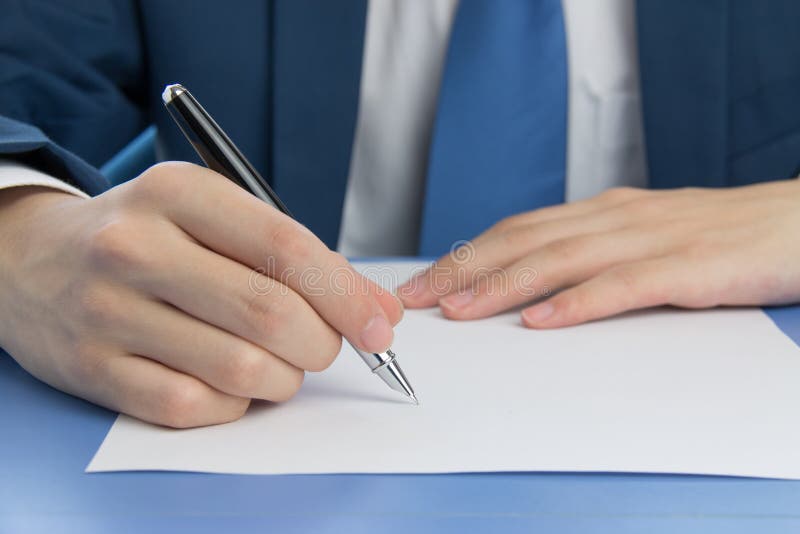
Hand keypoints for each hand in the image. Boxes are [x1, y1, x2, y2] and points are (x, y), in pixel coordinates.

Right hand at [0, 163, 401, 427]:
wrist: (29, 259)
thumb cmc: (145, 235)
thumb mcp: (214, 217)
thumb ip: (299, 258)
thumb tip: (379, 313)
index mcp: (178, 193)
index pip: (288, 250)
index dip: (347, 297)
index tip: (379, 328)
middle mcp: (137, 247)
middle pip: (272, 315)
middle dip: (321, 343)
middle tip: (322, 345)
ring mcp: (109, 311)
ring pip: (242, 369)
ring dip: (282, 378)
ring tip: (274, 362)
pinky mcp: (93, 369)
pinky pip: (195, 407)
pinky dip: (233, 404)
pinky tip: (226, 381)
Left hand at [399, 180, 799, 327]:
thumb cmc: (719, 236)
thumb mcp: (643, 237)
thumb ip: (592, 254)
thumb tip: (534, 286)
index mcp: (603, 212)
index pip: (518, 230)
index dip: (466, 255)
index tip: (424, 283)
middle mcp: (616, 218)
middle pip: (523, 241)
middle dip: (464, 270)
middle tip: (416, 299)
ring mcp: (652, 240)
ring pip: (562, 259)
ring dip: (505, 285)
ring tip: (461, 311)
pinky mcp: (689, 267)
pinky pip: (624, 285)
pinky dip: (579, 302)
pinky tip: (543, 321)